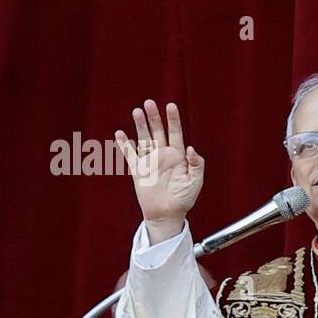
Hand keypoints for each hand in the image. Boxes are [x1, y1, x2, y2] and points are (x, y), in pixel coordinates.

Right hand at [115, 100, 204, 243]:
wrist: (168, 214)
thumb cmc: (184, 199)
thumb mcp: (195, 181)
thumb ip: (196, 164)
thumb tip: (190, 148)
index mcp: (177, 156)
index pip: (175, 133)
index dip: (173, 119)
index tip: (171, 106)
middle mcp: (163, 155)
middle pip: (157, 131)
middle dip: (154, 117)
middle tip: (149, 103)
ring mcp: (149, 161)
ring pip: (143, 139)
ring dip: (140, 125)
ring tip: (137, 111)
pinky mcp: (138, 170)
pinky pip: (129, 155)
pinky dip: (124, 145)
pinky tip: (120, 134)